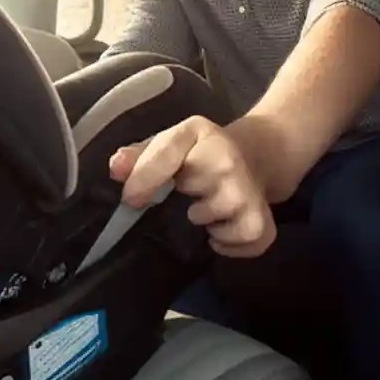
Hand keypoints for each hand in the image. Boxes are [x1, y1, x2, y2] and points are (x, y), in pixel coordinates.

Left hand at [108, 116, 277, 257]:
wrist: (254, 155)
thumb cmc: (199, 154)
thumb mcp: (169, 144)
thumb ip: (138, 156)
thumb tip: (116, 169)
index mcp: (198, 134)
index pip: (167, 154)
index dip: (145, 179)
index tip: (131, 200)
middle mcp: (228, 160)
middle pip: (190, 196)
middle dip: (181, 202)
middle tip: (184, 196)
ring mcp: (249, 193)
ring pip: (212, 224)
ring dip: (203, 224)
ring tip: (202, 211)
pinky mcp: (263, 223)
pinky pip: (238, 245)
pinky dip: (226, 245)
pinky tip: (219, 229)